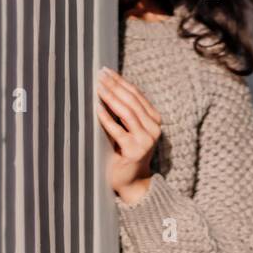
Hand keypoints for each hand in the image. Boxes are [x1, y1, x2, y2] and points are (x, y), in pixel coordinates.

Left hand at [95, 66, 161, 197]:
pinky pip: (119, 131)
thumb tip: (107, 86)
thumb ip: (125, 111)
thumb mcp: (130, 129)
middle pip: (132, 101)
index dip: (121, 81)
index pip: (137, 95)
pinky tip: (97, 108)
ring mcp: (146, 141)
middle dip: (115, 86)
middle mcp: (154, 129)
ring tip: (99, 87)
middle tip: (100, 75)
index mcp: (155, 120)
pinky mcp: (135, 151)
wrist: (132, 182)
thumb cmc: (126, 152)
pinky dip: (107, 118)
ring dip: (111, 97)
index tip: (106, 71)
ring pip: (128, 112)